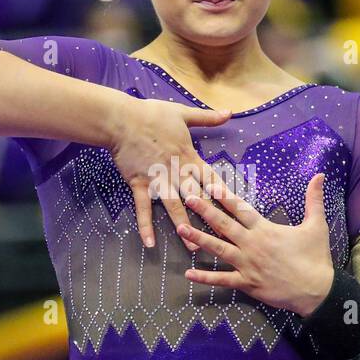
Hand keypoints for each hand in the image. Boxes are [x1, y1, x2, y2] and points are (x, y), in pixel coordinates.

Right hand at [108, 97, 231, 250]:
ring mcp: (158, 180)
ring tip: (193, 246)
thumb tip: (229, 113)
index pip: (212, 179)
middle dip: (210, 217)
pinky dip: (146, 226)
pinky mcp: (140, 184)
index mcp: (189, 157)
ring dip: (184, 227)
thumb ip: (207, 117)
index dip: (226, 194)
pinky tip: (149, 242)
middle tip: (223, 236)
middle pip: (198, 198)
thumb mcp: (183, 113)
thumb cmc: (152, 114)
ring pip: (174, 207)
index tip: (238, 209)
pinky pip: (143, 208)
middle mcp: (177, 172)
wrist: (122, 120)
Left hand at [176, 172, 334, 316]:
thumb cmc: (316, 258)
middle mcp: (252, 244)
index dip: (225, 196)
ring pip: (218, 249)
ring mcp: (247, 265)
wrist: (317, 290)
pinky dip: (205, 277)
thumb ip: (314, 199)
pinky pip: (222, 280)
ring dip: (198, 238)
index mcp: (265, 230)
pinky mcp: (247, 283)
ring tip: (181, 229)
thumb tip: (320, 175)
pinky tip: (188, 274)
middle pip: (224, 224)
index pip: (241, 209)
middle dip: (205, 210)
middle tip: (188, 198)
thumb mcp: (316, 225)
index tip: (210, 185)